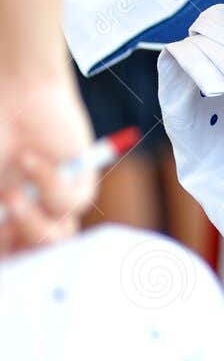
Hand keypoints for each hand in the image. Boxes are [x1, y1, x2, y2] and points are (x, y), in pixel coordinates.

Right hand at [0, 72, 95, 254]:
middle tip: (4, 224)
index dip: (6, 266)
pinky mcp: (79, 186)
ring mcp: (53, 206)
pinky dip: (46, 182)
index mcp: (3, 225)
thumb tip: (0, 229)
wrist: (15, 94)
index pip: (8, 263)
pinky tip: (29, 157)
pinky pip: (70, 203)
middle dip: (15, 253)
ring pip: (56, 239)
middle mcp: (28, 221)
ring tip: (10, 195)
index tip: (1, 256)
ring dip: (30, 223)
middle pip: (31, 262)